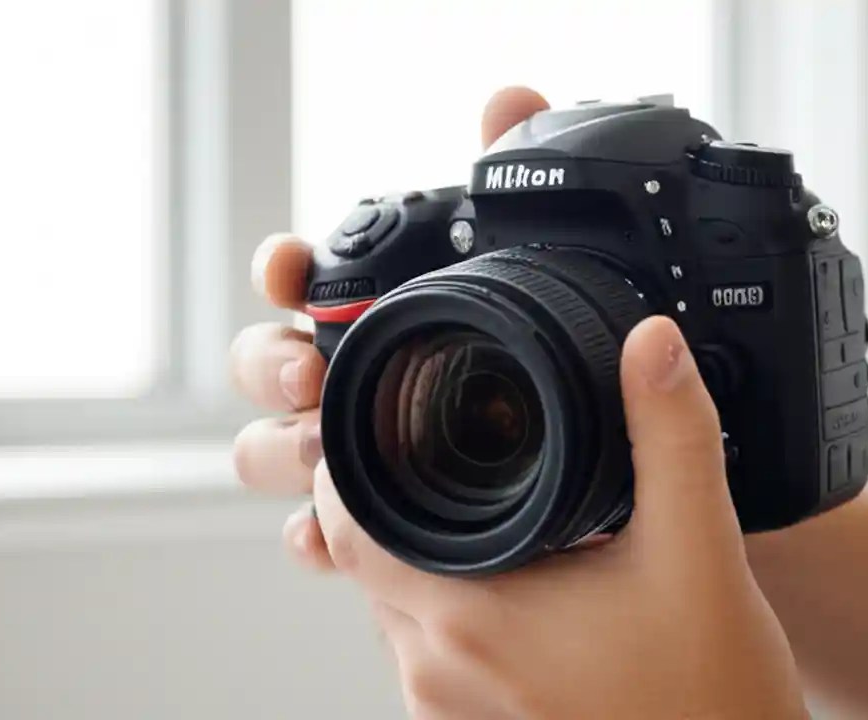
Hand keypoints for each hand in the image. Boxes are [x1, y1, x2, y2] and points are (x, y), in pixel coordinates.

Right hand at [231, 86, 552, 570]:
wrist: (604, 506)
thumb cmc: (562, 381)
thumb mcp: (549, 286)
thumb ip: (516, 183)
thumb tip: (505, 99)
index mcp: (385, 318)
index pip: (305, 284)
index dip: (283, 271)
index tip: (288, 270)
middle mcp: (354, 383)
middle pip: (263, 365)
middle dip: (267, 363)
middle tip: (306, 376)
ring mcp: (354, 457)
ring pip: (267, 449)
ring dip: (277, 447)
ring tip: (323, 455)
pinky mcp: (372, 531)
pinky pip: (313, 536)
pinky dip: (306, 535)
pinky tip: (328, 539)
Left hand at [233, 86, 807, 718]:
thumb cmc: (711, 698)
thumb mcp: (698, 553)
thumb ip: (670, 437)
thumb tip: (650, 344)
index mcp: (471, 618)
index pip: (347, 528)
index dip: (347, 468)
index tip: (382, 426)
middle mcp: (438, 673)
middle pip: (370, 564)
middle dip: (399, 506)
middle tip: (452, 462)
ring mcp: (448, 715)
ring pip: (400, 613)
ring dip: (430, 563)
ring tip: (496, 523)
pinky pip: (433, 658)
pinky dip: (459, 615)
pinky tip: (522, 595)